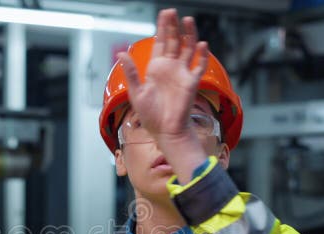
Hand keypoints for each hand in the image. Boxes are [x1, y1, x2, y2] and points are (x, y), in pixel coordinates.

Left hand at [118, 9, 209, 182]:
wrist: (164, 131)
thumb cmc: (150, 115)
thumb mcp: (136, 92)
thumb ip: (131, 72)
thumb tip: (121, 53)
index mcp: (157, 68)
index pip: (161, 43)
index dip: (162, 28)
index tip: (164, 14)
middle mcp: (171, 68)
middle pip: (174, 41)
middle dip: (174, 26)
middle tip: (173, 11)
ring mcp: (182, 74)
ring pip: (189, 49)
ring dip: (189, 35)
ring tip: (187, 20)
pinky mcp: (191, 82)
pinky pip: (199, 66)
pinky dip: (202, 55)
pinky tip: (202, 44)